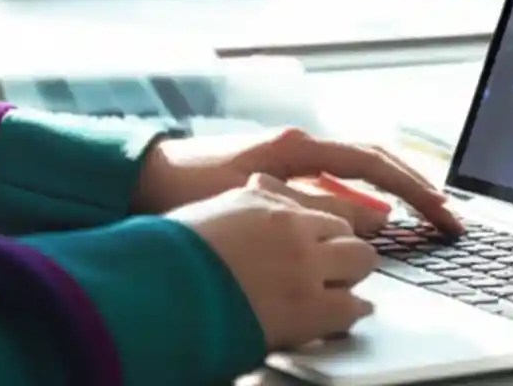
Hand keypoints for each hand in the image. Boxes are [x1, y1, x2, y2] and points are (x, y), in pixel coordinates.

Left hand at [134, 128, 461, 233]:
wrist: (141, 175)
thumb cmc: (187, 187)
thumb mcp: (252, 200)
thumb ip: (311, 207)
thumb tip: (373, 218)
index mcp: (299, 146)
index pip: (374, 164)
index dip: (413, 188)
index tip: (440, 211)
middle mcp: (303, 145)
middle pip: (377, 161)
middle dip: (418, 186)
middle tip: (450, 216)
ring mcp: (296, 156)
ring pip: (362, 169)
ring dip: (397, 189)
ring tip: (429, 214)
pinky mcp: (286, 171)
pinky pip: (341, 181)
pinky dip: (367, 196)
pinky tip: (378, 217)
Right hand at [170, 174, 379, 348]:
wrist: (153, 290)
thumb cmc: (163, 257)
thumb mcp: (205, 214)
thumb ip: (240, 206)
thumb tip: (257, 194)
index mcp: (262, 199)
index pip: (315, 205)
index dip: (320, 228)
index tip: (325, 238)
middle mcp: (290, 224)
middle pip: (344, 228)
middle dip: (341, 247)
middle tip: (332, 268)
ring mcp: (303, 263)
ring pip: (360, 259)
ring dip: (351, 274)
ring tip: (340, 289)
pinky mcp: (308, 305)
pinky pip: (352, 306)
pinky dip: (350, 312)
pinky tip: (341, 317)